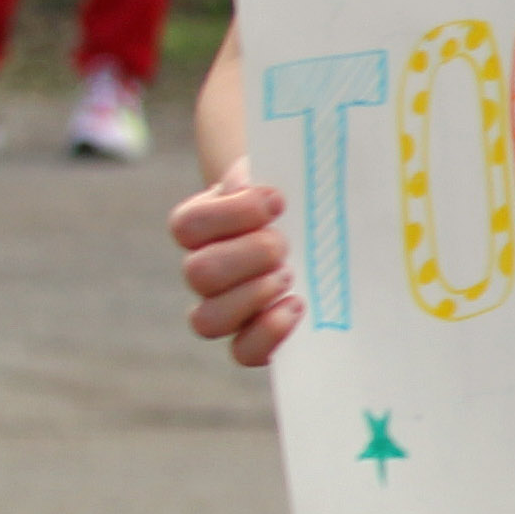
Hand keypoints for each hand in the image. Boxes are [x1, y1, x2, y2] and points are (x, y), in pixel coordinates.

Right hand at [172, 160, 304, 367]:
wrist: (325, 225)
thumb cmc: (306, 192)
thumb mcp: (294, 169)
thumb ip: (284, 162)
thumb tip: (285, 174)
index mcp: (204, 224)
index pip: (188, 227)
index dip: (231, 215)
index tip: (277, 200)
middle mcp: (205, 269)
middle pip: (197, 274)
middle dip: (248, 256)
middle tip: (284, 245)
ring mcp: (227, 307)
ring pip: (208, 320)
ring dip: (251, 298)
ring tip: (289, 278)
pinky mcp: (256, 336)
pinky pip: (243, 352)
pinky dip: (266, 335)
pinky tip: (296, 308)